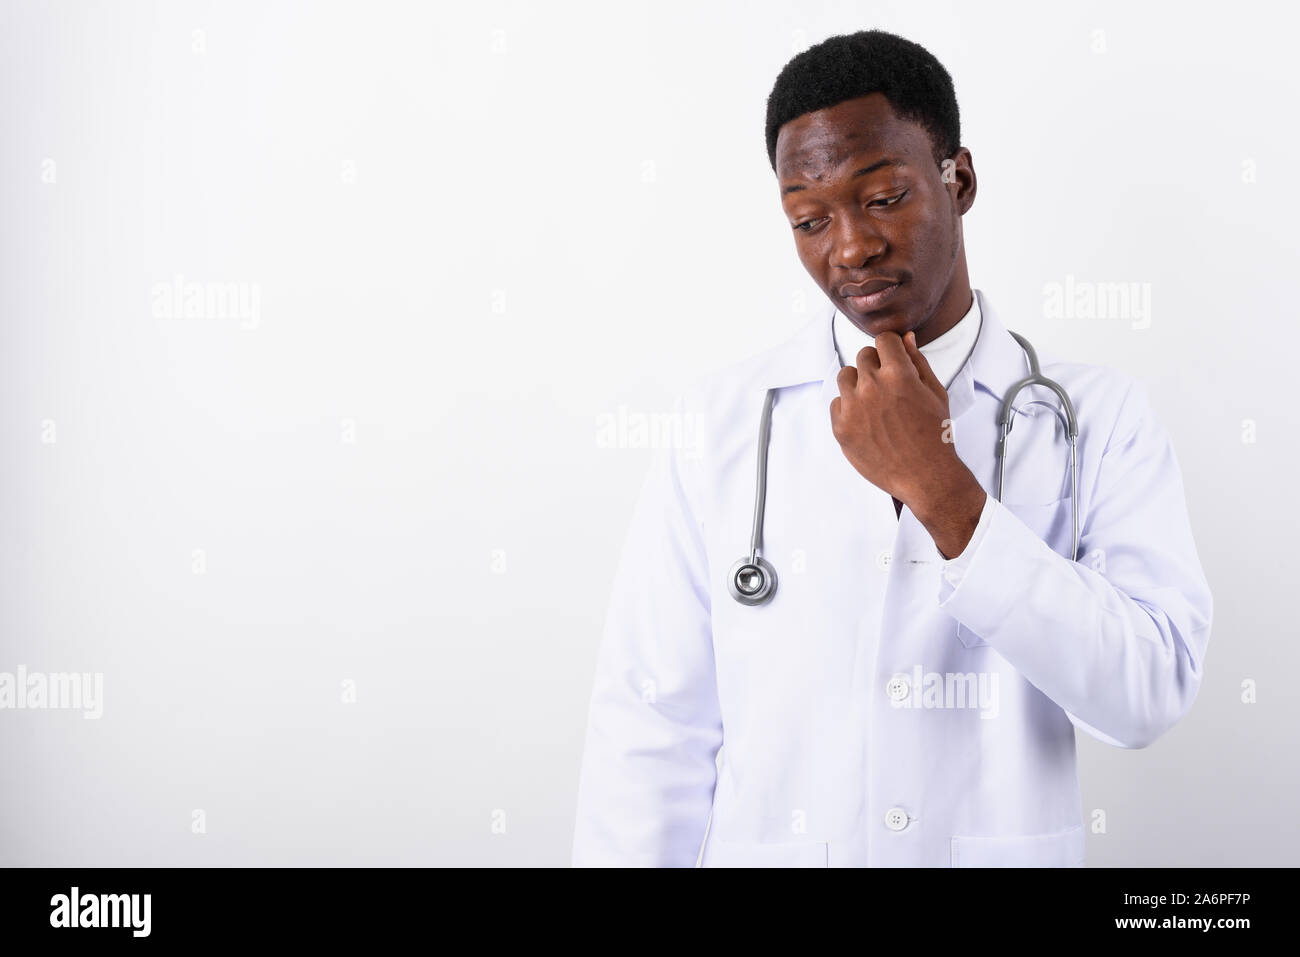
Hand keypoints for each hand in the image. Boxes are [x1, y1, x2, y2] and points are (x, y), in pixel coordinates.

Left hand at [829, 330, 986, 557]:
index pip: (883, 340)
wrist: (925, 476)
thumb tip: (906, 337)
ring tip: (875, 403)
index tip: (893, 359)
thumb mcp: (935, 393)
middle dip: (876, 366)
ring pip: (845, 376)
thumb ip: (918, 361)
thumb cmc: (935, 435)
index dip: (891, 348)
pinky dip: (849, 408)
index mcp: (898, 374)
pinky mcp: (840, 428)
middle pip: (863, 356)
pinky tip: (867, 421)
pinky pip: (836, 403)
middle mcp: (872, 387)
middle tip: (889, 387)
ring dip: (858, 383)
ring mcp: (853, 408)